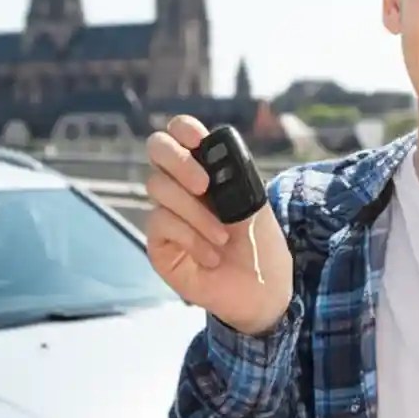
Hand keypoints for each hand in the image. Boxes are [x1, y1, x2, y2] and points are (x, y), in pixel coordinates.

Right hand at [144, 115, 293, 335]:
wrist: (262, 289)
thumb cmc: (259, 243)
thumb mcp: (253, 201)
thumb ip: (231, 173)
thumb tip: (210, 152)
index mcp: (205, 169)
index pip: (179, 133)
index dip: (183, 129)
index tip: (198, 139)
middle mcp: (181, 186)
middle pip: (156, 149)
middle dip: (180, 162)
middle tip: (204, 185)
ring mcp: (166, 212)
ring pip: (159, 188)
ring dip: (196, 213)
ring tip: (223, 236)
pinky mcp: (158, 242)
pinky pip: (161, 222)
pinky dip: (191, 237)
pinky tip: (211, 255)